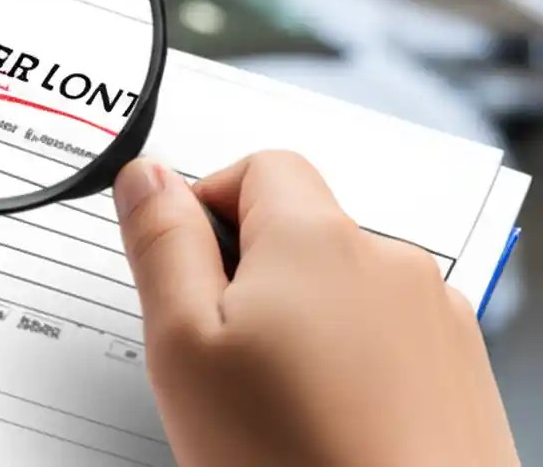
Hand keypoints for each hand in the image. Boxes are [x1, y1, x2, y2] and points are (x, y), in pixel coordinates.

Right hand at [113, 151, 518, 465]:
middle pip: (298, 231)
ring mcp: (433, 318)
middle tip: (220, 358)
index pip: (257, 167)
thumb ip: (163, 243)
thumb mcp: (185, 345)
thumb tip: (146, 176)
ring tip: (274, 406)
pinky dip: (346, 364)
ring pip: (338, 289)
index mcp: (318, 240)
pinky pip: (382, 338)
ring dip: (298, 325)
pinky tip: (323, 423)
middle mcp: (389, 263)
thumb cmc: (289, 464)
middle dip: (248, 278)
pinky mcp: (457, 371)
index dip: (206, 208)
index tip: (184, 272)